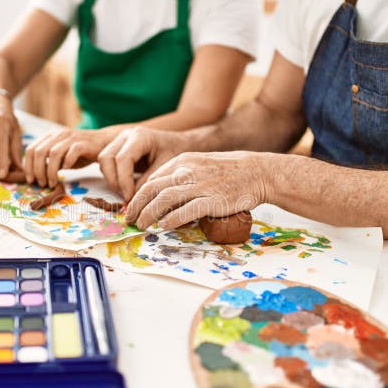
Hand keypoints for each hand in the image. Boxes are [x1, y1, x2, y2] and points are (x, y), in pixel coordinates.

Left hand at [23, 128, 109, 187]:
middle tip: (41, 183)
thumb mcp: (60, 157)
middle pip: (39, 152)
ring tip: (52, 182)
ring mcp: (71, 138)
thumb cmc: (80, 154)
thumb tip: (34, 176)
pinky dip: (67, 162)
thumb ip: (48, 162)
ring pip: (53, 153)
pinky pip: (72, 151)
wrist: (102, 144)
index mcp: (49, 137)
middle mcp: (58, 135)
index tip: (30, 180)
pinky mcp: (84, 143)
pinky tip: (66, 171)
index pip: (30, 149)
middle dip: (38, 170)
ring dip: (51, 171)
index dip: (28, 166)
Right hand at [98, 126, 188, 201]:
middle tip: (126, 198)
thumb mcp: (166, 168)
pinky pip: (107, 164)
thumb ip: (149, 182)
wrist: (178, 143)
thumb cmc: (175, 153)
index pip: (123, 159)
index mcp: (140, 136)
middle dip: (114, 181)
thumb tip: (133, 199)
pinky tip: (126, 188)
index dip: (124, 181)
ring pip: (104, 161)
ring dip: (112, 180)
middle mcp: (126, 136)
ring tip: (127, 194)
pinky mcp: (117, 149)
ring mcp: (119, 141)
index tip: (130, 198)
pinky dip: (113, 177)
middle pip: (106, 158)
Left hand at [125, 151, 268, 229]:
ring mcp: (201, 185)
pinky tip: (164, 226)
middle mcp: (189, 171)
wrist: (257, 172)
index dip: (138, 195)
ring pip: (164, 199)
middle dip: (137, 205)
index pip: (152, 178)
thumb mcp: (200, 165)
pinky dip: (172, 219)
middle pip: (153, 188)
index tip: (132, 207)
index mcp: (183, 161)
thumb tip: (160, 196)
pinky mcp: (213, 200)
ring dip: (149, 214)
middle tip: (129, 219)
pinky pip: (186, 211)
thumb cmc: (228, 171)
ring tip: (141, 225)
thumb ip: (180, 177)